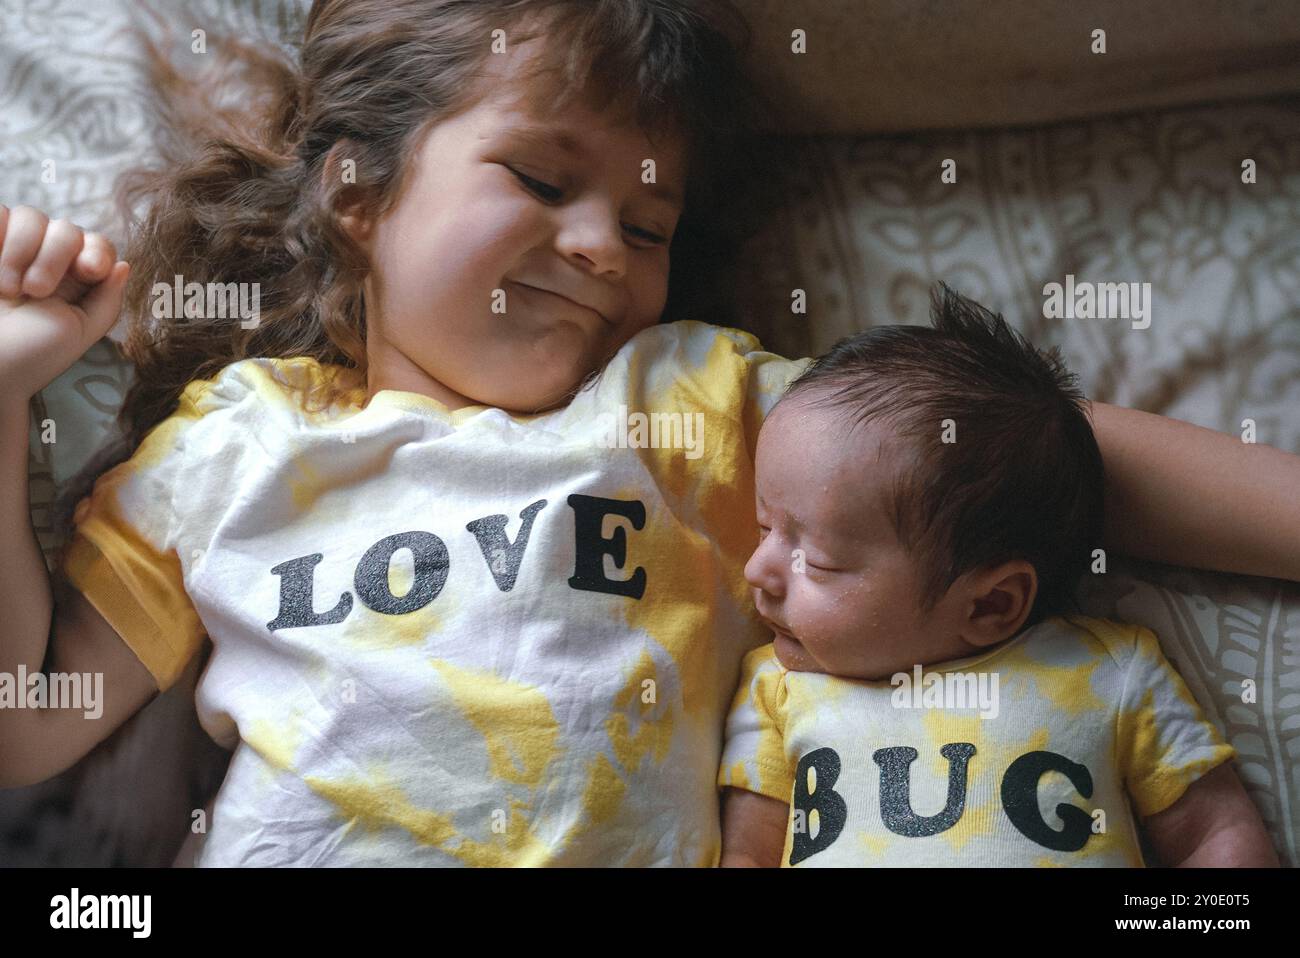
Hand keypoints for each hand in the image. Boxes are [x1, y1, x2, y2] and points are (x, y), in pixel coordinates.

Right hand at [0, 204, 129, 403]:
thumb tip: (124, 265)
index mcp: (79, 281)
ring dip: (19, 250)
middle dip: (53, 257)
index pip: (98, 244)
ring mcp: (15, 251)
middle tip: (36, 291)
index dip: (96, 251)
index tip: (88, 270)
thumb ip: (107, 300)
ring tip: (8, 290)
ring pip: (30, 216)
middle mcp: (49, 260)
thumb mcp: (80, 332)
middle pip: (65, 228)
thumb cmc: (32, 356)